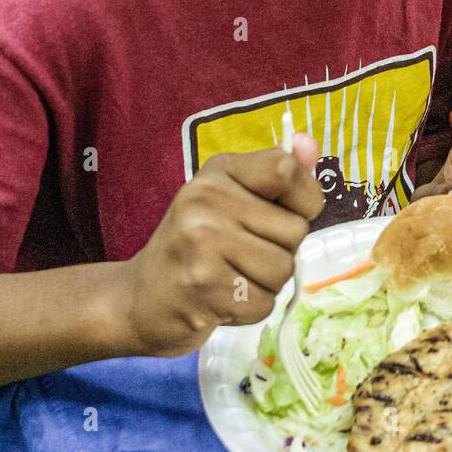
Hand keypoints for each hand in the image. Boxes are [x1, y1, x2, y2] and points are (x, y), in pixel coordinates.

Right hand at [117, 134, 323, 356]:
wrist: (141, 299)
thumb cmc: (198, 244)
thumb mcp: (232, 197)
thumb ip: (277, 172)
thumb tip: (310, 143)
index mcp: (218, 172)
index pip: (285, 170)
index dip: (305, 197)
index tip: (290, 211)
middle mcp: (206, 201)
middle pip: (295, 230)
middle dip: (281, 249)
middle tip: (244, 254)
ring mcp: (202, 245)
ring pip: (284, 269)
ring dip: (268, 282)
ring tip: (233, 275)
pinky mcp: (203, 289)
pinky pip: (264, 302)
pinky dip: (251, 308)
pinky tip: (223, 298)